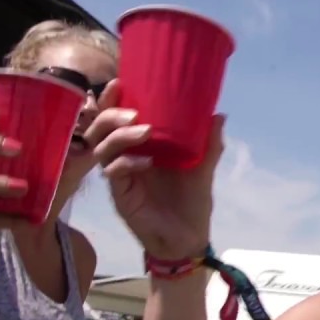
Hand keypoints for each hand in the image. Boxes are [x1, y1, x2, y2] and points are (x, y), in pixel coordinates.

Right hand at [84, 81, 223, 260]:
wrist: (188, 237)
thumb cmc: (191, 202)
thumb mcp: (203, 169)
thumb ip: (209, 143)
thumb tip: (219, 114)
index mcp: (141, 146)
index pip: (116, 117)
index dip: (112, 100)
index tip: (120, 82)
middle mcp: (125, 157)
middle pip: (99, 128)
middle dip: (110, 114)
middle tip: (133, 112)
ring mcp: (120, 176)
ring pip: (101, 147)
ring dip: (119, 135)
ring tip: (144, 131)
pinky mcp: (120, 195)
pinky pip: (112, 173)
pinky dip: (125, 163)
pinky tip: (145, 163)